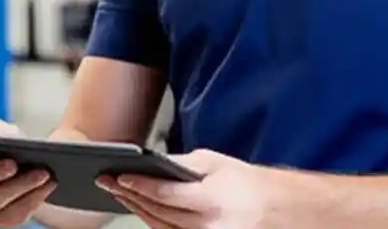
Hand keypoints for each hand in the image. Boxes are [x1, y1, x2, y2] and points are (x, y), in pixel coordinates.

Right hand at [0, 118, 56, 226]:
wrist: (32, 162)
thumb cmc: (9, 144)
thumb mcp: (1, 131)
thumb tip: (0, 139)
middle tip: (13, 163)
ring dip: (19, 187)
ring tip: (42, 173)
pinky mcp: (4, 218)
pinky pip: (15, 214)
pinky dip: (33, 198)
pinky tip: (49, 185)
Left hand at [97, 149, 271, 228]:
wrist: (280, 212)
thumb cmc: (250, 185)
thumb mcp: (219, 164)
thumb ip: (184, 166)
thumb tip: (152, 166)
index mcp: (212, 201)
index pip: (164, 195)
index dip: (138, 186)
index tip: (117, 177)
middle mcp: (207, 227)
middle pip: (157, 214)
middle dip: (130, 197)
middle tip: (107, 182)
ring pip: (161, 228)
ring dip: (138, 211)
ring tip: (120, 195)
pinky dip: (155, 223)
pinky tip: (142, 211)